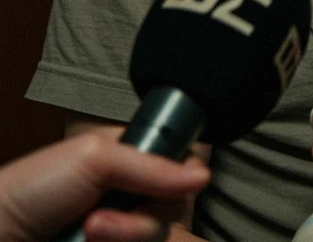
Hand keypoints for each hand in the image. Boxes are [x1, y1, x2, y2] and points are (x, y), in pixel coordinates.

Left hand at [0, 134, 209, 241]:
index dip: (183, 180)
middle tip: (100, 220)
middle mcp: (129, 202)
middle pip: (174, 213)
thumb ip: (153, 163)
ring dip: (129, 236)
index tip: (178, 183)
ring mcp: (120, 235)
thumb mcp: (95, 157)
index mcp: (129, 166)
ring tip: (87, 234)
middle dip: (143, 219)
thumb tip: (202, 175)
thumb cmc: (31, 190)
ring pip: (159, 237)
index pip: (181, 172)